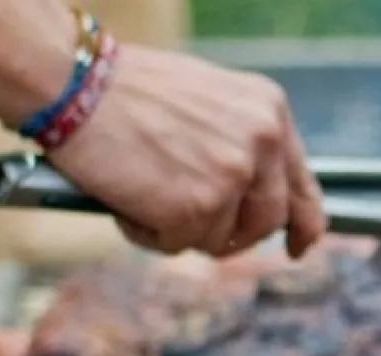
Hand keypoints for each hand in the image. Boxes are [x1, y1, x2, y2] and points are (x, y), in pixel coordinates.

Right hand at [48, 44, 325, 257]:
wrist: (77, 84)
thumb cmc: (127, 90)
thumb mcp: (209, 102)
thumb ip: (239, 143)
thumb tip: (249, 198)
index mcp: (269, 111)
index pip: (302, 184)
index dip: (303, 223)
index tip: (298, 246)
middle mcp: (262, 143)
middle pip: (266, 222)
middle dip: (231, 233)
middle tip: (190, 222)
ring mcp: (232, 177)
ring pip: (219, 238)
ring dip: (181, 229)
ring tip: (144, 190)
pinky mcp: (197, 209)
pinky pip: (177, 246)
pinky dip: (147, 233)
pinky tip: (127, 199)